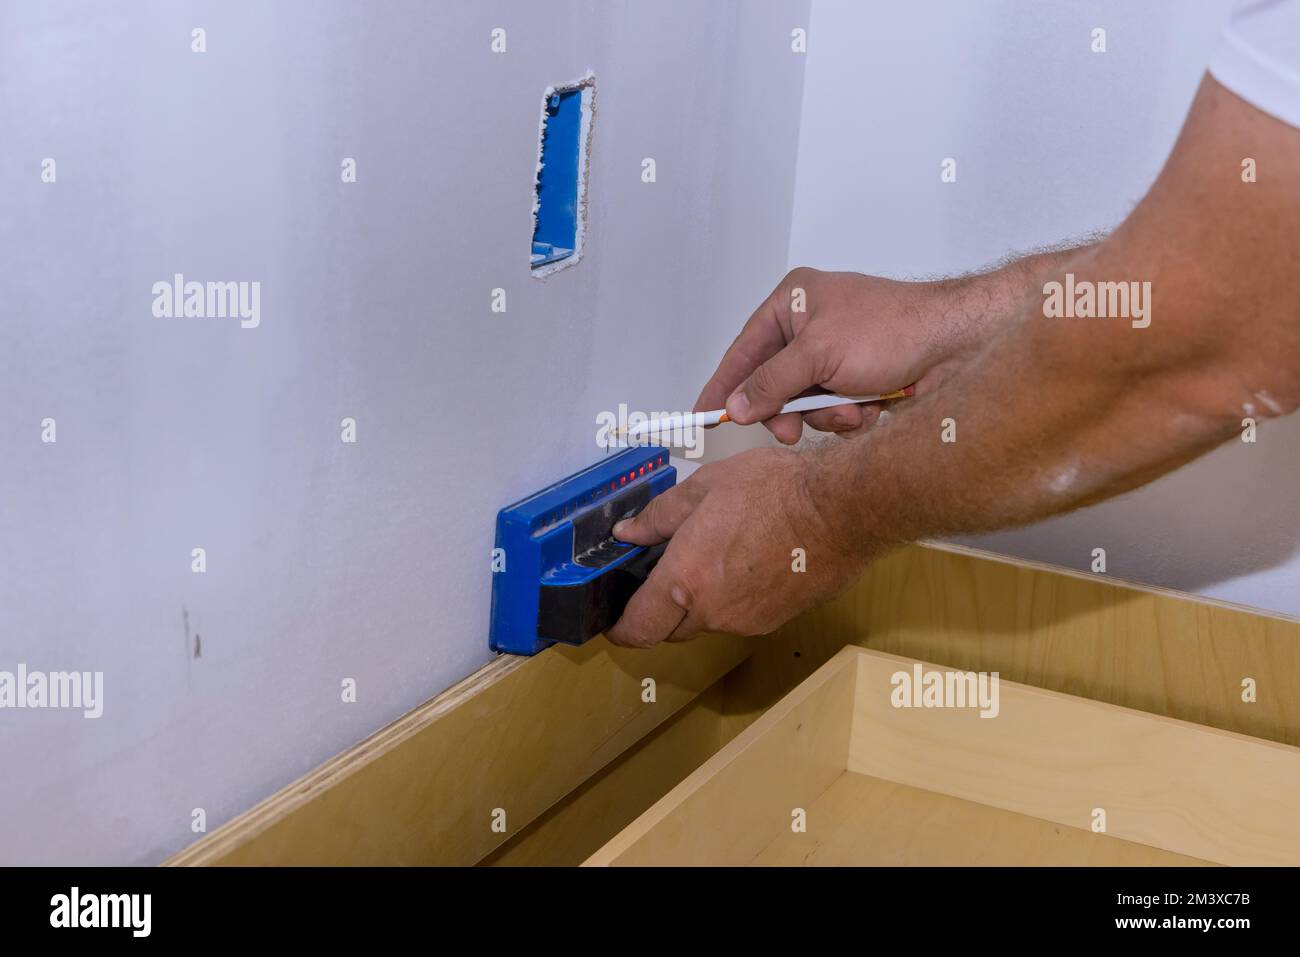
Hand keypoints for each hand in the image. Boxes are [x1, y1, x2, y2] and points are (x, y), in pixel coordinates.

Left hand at [604, 448, 872, 647]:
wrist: (842, 509)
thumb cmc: (778, 492)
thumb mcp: (705, 487)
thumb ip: (659, 516)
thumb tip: (629, 533)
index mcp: (685, 581)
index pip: (638, 628)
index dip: (620, 629)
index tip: (614, 622)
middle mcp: (714, 611)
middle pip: (671, 628)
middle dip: (662, 607)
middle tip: (668, 571)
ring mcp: (748, 621)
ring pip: (709, 620)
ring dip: (704, 599)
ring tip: (721, 553)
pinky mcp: (776, 620)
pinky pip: (742, 616)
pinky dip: (736, 597)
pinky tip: (751, 560)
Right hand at [697, 267, 986, 443]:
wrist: (959, 344)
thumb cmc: (894, 329)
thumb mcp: (819, 355)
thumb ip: (771, 384)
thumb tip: (736, 407)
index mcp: (792, 304)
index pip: (742, 352)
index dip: (722, 387)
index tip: (702, 416)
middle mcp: (810, 327)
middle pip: (773, 386)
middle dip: (790, 411)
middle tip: (792, 432)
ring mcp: (836, 356)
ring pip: (806, 406)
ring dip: (828, 416)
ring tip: (856, 410)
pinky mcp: (860, 380)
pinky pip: (835, 411)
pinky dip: (852, 417)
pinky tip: (874, 408)